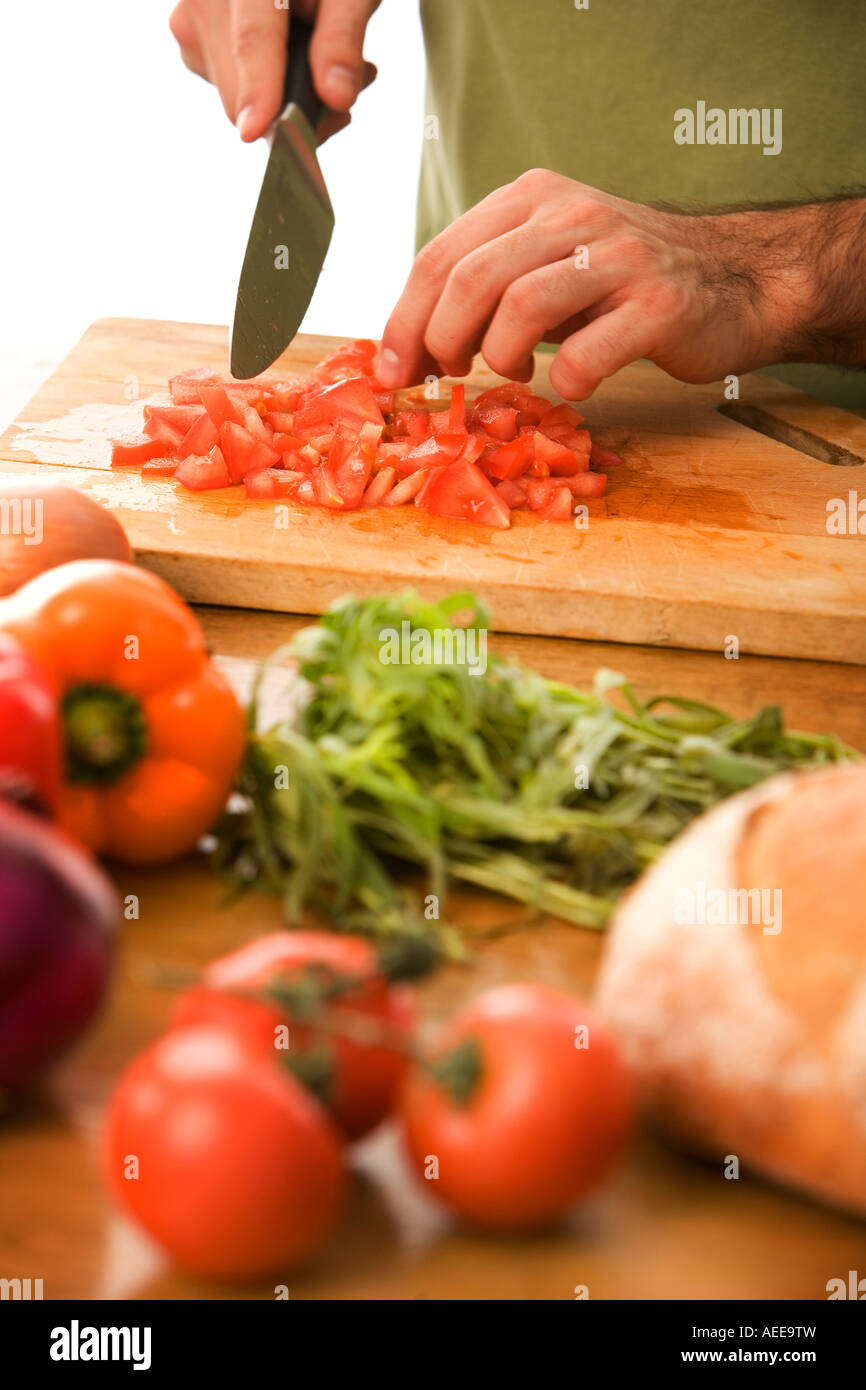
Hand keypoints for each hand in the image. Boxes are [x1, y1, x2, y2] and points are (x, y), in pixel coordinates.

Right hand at [169, 0, 379, 142]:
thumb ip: (343, 39)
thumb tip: (337, 99)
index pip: (252, 38)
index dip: (257, 87)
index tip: (255, 130)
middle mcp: (204, 2)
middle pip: (239, 89)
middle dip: (295, 105)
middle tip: (351, 84)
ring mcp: (191, 28)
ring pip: (236, 102)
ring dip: (287, 99)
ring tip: (324, 61)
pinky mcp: (193, 48)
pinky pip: (232, 96)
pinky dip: (269, 93)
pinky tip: (294, 61)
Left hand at [376, 168, 823, 398]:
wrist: (733, 281)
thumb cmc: (621, 284)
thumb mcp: (545, 262)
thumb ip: (486, 285)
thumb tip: (409, 343)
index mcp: (532, 200)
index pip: (441, 256)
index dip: (404, 319)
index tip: (392, 371)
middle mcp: (572, 215)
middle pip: (472, 279)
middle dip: (440, 340)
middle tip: (446, 377)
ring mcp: (618, 257)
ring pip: (522, 306)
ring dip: (499, 357)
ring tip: (511, 375)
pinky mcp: (658, 305)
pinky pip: (587, 351)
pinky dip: (565, 381)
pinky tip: (570, 385)